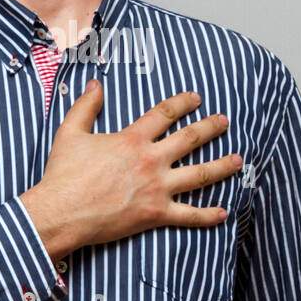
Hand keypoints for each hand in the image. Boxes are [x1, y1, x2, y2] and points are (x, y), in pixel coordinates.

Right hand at [19, 79, 240, 257]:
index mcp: (133, 139)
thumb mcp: (70, 132)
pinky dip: (208, 215)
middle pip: (190, 139)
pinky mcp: (156, 214)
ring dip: (222, 166)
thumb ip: (86, 107)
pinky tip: (224, 212)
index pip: (165, 114)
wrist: (62, 212)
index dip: (182, 103)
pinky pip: (190, 215)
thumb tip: (95, 85)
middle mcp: (151, 160)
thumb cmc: (63, 175)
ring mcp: (157, 188)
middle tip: (224, 121)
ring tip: (238, 159)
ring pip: (200, 175)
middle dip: (210, 128)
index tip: (196, 98)